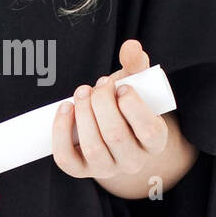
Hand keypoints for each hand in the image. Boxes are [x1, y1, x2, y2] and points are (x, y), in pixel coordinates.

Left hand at [51, 40, 171, 184]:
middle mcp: (134, 161)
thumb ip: (136, 64)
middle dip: (101, 103)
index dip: (131, 105)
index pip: (148, 130)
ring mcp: (108, 169)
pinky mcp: (82, 170)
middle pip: (115, 136)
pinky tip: (65, 108)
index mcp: (155, 141)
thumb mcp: (135, 83)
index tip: (121, 87)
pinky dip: (60, 131)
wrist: (111, 125)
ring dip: (82, 114)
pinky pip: (66, 158)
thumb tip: (131, 46)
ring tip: (81, 93)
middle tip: (97, 85)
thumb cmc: (124, 102)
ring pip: (92, 148)